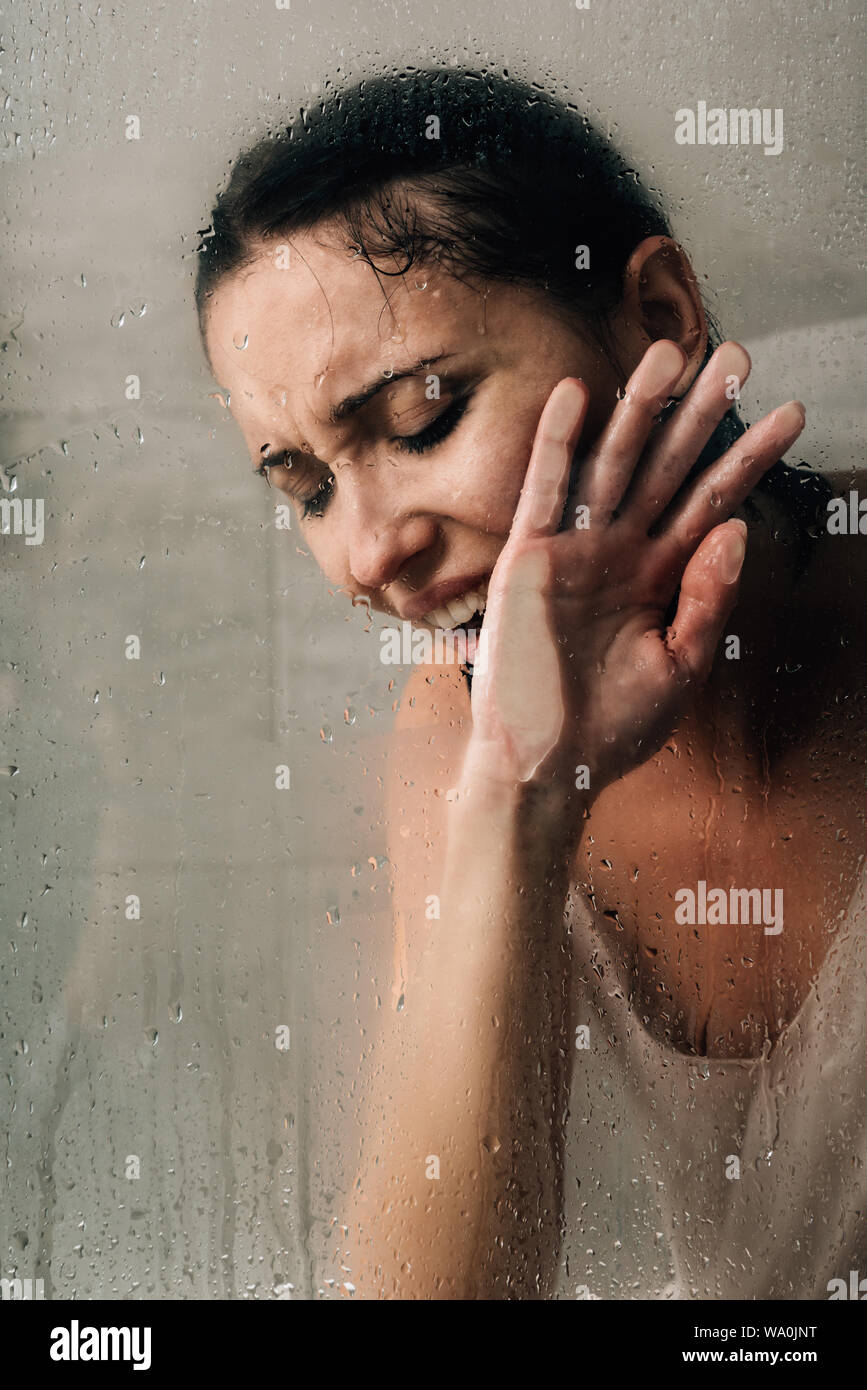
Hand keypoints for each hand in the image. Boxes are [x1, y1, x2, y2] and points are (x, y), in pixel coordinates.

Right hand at [466, 338, 805, 797]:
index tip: (791, 414)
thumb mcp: (680, 665)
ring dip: (638, 410)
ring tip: (670, 354)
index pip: (711, 502)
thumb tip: (737, 528)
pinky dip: (556, 444)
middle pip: (667, 467)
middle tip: (738, 359)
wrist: (547, 766)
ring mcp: (573, 550)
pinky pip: (544, 492)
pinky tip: (577, 395)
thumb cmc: (613, 726)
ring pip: (611, 464)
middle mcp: (619, 551)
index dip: (749, 457)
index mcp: (657, 575)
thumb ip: (708, 598)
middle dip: (701, 414)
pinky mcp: (527, 559)